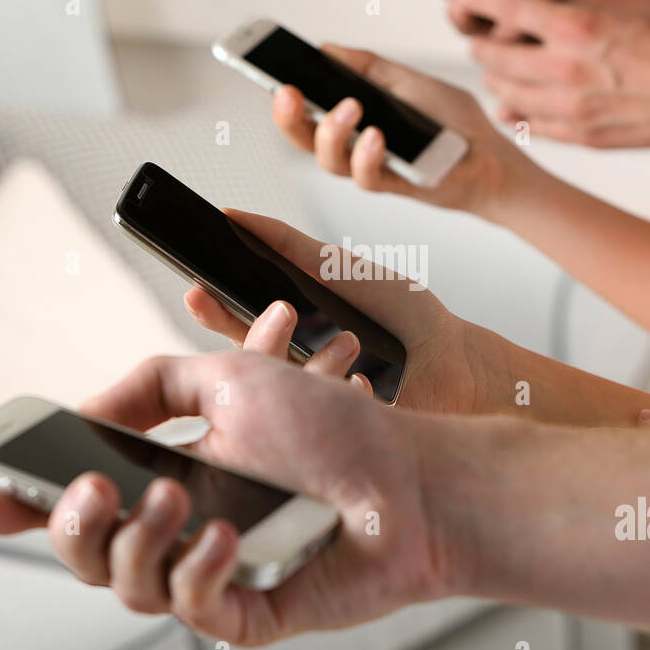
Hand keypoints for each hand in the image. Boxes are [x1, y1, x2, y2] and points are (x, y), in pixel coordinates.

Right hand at [0, 352, 460, 644]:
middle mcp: (186, 529)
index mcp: (171, 477)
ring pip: (130, 586)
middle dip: (70, 525)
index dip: (22, 506)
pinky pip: (195, 611)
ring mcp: (217, 573)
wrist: (413, 475)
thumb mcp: (229, 377)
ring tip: (171, 499)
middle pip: (88, 553)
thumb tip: (82, 414)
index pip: (81, 501)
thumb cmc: (334, 429)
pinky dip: (196, 571)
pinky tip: (222, 536)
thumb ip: (149, 387)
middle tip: (89, 488)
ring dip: (139, 541)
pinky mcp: (251, 611)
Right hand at [184, 209, 502, 415]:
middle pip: (243, 361)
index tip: (194, 288)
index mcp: (291, 331)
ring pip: (277, 390)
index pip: (235, 323)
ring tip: (349, 342)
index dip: (211, 308)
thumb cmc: (404, 314)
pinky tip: (369, 380)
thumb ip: (290, 246)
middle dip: (240, 336)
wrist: (454, 360)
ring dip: (307, 362)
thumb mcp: (343, 269)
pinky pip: (319, 417)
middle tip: (253, 310)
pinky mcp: (336, 434)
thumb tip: (235, 216)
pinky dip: (345, 390)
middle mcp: (293, 370)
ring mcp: (312, 403)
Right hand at [271, 44, 538, 217]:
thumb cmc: (452, 121)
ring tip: (350, 106)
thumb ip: (368, 66)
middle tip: (287, 92)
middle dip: (289, 117)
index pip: (307, 110)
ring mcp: (372, 167)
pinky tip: (377, 135)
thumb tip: (326, 47)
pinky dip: (367, 156)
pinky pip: (367, 178)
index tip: (271, 74)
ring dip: (333, 132)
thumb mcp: (408, 80)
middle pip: (305, 139)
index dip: (283, 98)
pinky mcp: (394, 185)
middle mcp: (355, 146)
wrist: (490, 155)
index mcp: (354, 118)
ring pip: (330, 161)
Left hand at [451, 0, 649, 149]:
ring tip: (498, 72)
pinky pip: (529, 124)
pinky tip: (515, 105)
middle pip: (493, 55)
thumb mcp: (611, 15)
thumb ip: (561, 21)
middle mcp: (565, 66)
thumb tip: (517, 27)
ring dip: (495, 80)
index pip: (505, 6)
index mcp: (575, 25)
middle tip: (481, 42)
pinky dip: (516, 113)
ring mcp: (569, 105)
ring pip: (504, 92)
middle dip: (481, 46)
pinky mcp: (577, 134)